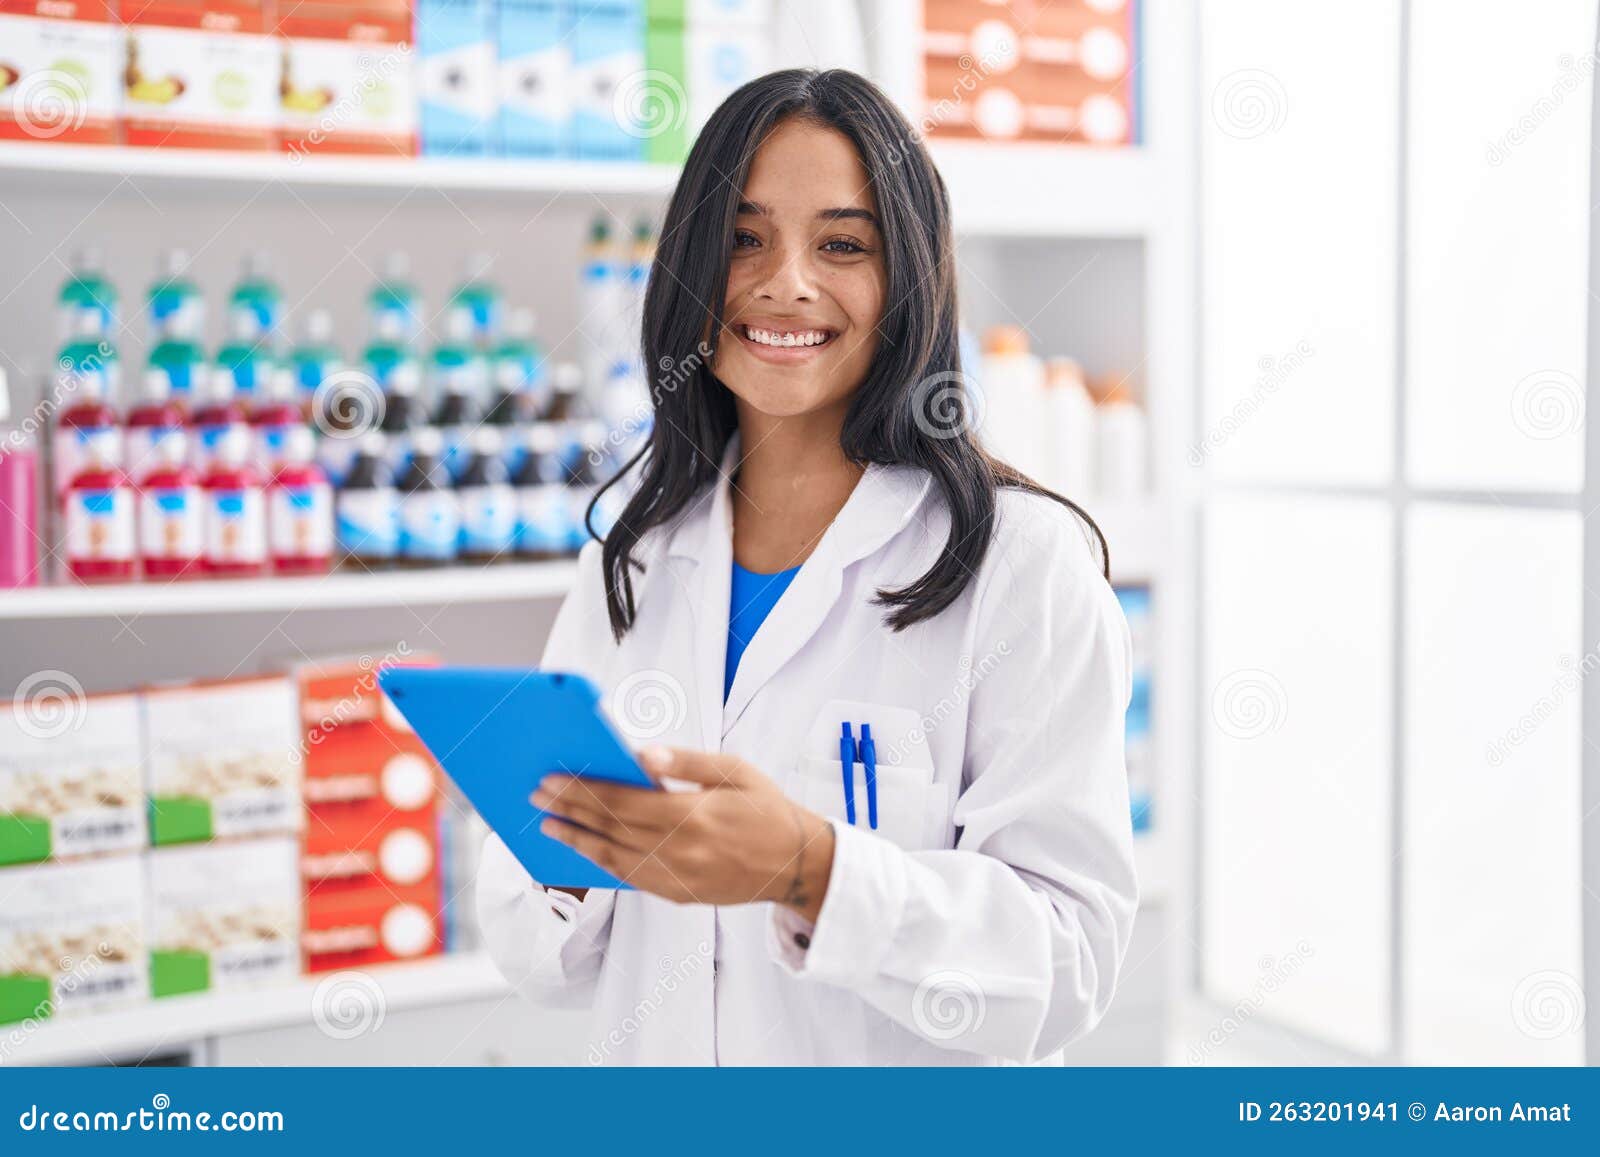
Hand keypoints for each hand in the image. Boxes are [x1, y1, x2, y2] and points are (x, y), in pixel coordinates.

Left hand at [530, 746, 835, 922]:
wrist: (796, 863)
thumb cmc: (766, 809)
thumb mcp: (736, 771)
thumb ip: (687, 762)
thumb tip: (640, 755)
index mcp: (692, 815)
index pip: (622, 802)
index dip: (583, 791)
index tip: (552, 780)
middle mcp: (679, 851)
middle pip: (610, 829)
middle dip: (570, 811)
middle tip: (538, 798)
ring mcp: (677, 878)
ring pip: (613, 859)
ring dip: (577, 841)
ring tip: (550, 826)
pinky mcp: (678, 894)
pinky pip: (630, 879)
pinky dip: (602, 864)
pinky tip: (585, 850)